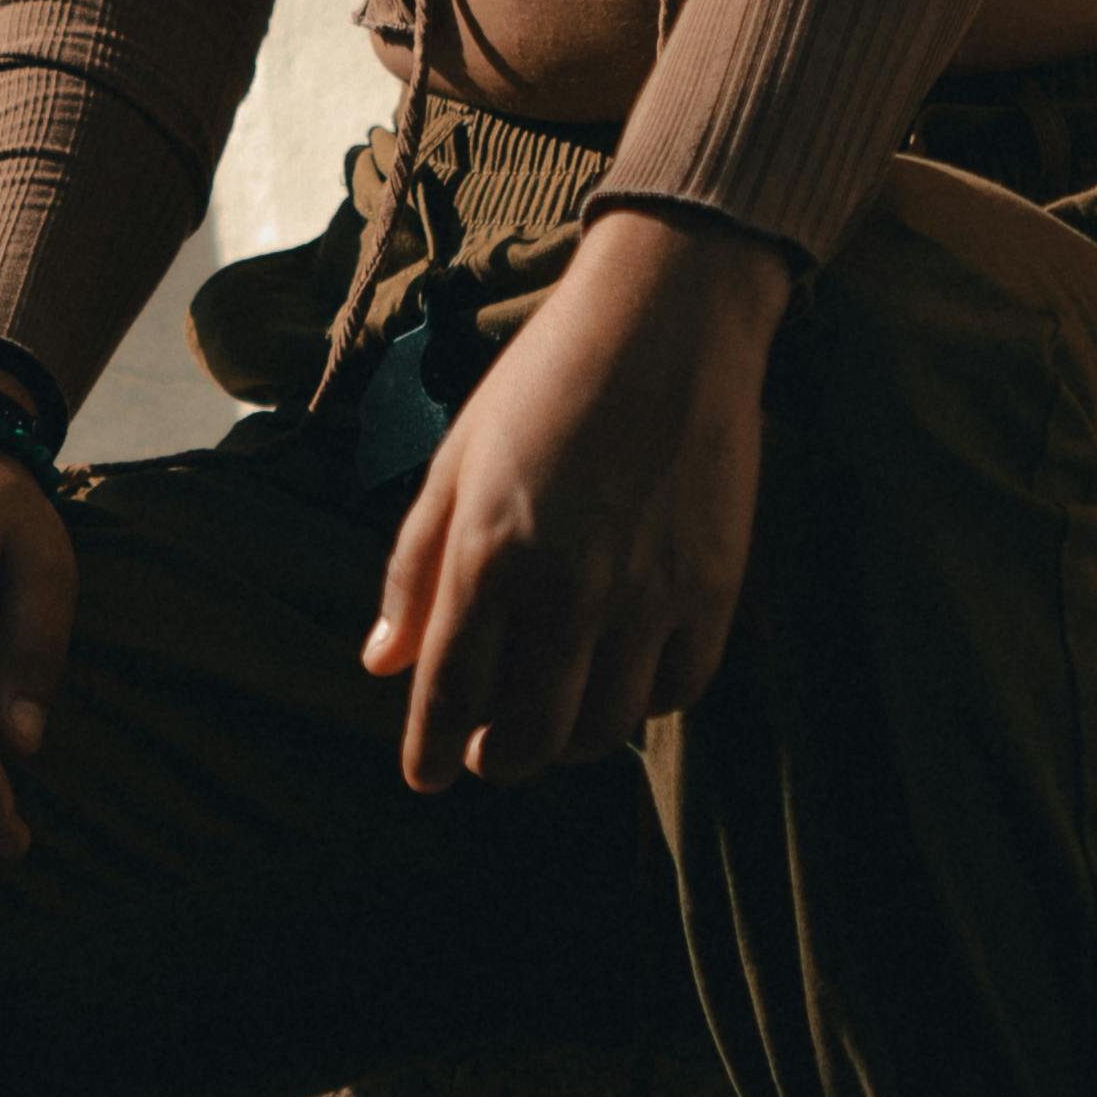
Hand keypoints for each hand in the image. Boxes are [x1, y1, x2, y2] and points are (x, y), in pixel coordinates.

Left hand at [363, 205, 785, 790]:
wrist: (668, 319)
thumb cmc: (545, 380)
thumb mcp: (457, 461)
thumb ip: (416, 567)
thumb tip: (382, 659)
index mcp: (490, 555)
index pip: (449, 694)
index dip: (431, 751)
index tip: (426, 776)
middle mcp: (568, 590)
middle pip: (528, 736)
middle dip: (498, 758)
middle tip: (488, 749)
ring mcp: (648, 595)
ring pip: (605, 729)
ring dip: (570, 738)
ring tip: (554, 714)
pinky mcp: (714, 588)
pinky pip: (677, 690)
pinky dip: (644, 701)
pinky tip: (623, 677)